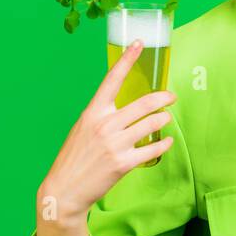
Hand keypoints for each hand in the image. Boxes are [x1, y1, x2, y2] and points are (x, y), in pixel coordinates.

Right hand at [37, 38, 177, 229]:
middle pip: (143, 103)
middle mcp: (104, 125)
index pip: (112, 79)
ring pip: (151, 124)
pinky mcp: (123, 163)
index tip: (138, 44)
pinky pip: (152, 149)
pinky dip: (163, 144)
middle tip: (171, 96)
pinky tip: (166, 141)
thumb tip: (123, 108)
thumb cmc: (74, 158)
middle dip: (162, 97)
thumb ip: (101, 116)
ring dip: (163, 119)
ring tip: (166, 119)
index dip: (127, 60)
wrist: (64, 191)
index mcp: (92, 112)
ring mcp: (114, 144)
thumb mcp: (82, 129)